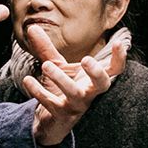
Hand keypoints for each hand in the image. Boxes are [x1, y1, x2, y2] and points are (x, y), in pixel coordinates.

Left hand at [25, 26, 129, 146]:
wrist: (51, 120)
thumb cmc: (61, 90)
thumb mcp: (56, 66)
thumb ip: (46, 48)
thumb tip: (32, 27)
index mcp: (94, 80)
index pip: (115, 70)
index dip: (119, 58)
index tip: (118, 43)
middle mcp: (90, 93)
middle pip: (102, 84)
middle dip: (97, 72)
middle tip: (87, 59)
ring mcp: (76, 105)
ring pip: (75, 94)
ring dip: (61, 79)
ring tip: (46, 65)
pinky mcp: (61, 114)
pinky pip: (52, 103)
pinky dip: (39, 92)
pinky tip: (28, 80)